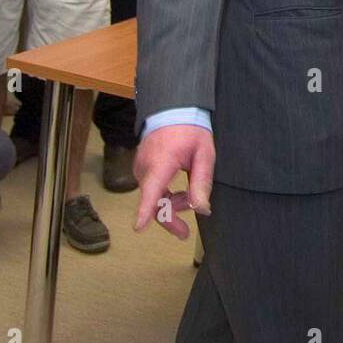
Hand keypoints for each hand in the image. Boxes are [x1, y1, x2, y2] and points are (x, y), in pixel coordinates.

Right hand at [133, 124, 214, 238]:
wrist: (172, 109)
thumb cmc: (190, 130)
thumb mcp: (204, 154)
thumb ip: (201, 182)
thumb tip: (202, 209)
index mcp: (162, 162)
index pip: (152, 190)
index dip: (145, 210)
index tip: (138, 227)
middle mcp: (145, 167)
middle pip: (153, 200)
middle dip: (169, 217)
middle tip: (184, 233)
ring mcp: (141, 167)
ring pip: (152, 195)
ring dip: (170, 202)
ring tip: (188, 197)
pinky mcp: (141, 168)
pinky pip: (150, 187)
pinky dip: (164, 194)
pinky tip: (178, 190)